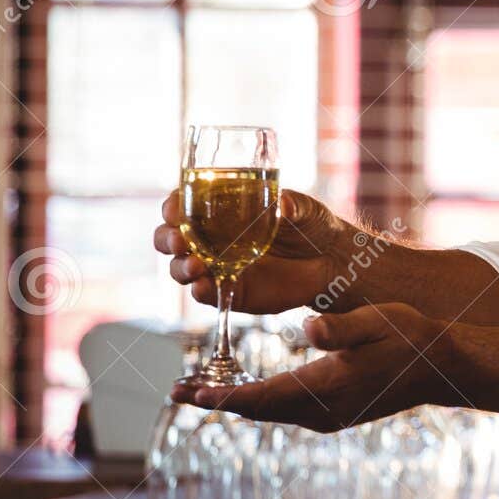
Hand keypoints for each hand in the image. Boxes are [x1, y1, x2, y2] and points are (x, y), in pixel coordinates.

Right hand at [155, 188, 351, 313]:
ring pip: (181, 267)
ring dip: (181, 266)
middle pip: (170, 237)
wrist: (331, 261)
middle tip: (180, 240)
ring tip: (196, 266)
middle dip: (168, 238)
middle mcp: (211, 237)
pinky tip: (205, 286)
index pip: (183, 205)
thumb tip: (282, 205)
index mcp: (220, 209)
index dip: (173, 206)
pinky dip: (201, 291)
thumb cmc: (312, 225)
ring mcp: (218, 266)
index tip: (174, 208)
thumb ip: (292, 205)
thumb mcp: (304, 209)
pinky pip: (206, 293)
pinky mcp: (231, 290)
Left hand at [172, 303, 465, 430]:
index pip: (261, 396)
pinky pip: (288, 412)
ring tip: (204, 389)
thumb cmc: (411, 336)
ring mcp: (331, 417)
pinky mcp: (337, 413)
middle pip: (258, 410)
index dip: (220, 395)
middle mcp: (324, 410)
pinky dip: (262, 402)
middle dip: (218, 399)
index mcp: (328, 387)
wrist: (442, 366)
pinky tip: (250, 391)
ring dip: (238, 402)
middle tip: (178, 391)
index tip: (186, 392)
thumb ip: (341, 327)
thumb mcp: (378, 320)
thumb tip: (308, 330)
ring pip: (271, 413)